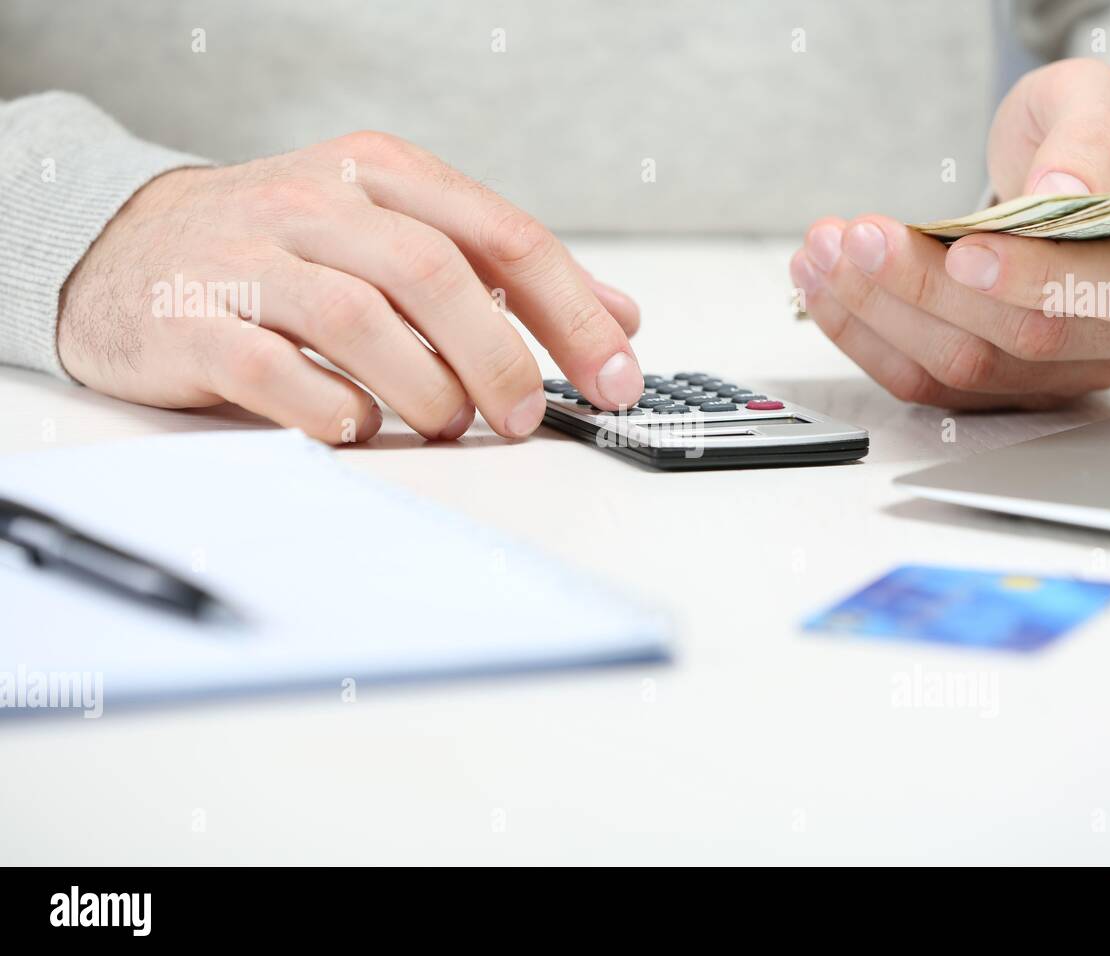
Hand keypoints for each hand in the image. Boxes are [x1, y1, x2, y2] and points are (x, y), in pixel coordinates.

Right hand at [57, 131, 643, 442]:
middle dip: (499, 358)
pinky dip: (334, 410)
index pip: (503, 235)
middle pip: (433, 274)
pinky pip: (273, 373)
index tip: (618, 376)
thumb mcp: (399, 235)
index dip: (574, 312)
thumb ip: (506, 272)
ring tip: (444, 422)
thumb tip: (618, 316)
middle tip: (524, 415)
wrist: (128, 249)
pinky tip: (357, 424)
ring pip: (359, 320)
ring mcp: (247, 260)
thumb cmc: (288, 252)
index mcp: (381, 176)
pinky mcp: (191, 322)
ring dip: (424, 389)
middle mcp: (315, 205)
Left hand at [791, 58, 1109, 409]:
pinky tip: (825, 288)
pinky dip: (866, 337)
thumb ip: (1086, 139)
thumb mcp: (1097, 100)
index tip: (958, 249)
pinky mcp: (1008, 387)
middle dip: (926, 290)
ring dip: (877, 314)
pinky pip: (929, 383)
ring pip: (966, 369)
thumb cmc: (1090, 135)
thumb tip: (1060, 192)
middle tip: (854, 237)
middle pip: (1028, 340)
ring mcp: (1071, 370)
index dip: (1033, 279)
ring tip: (821, 253)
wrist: (1071, 173)